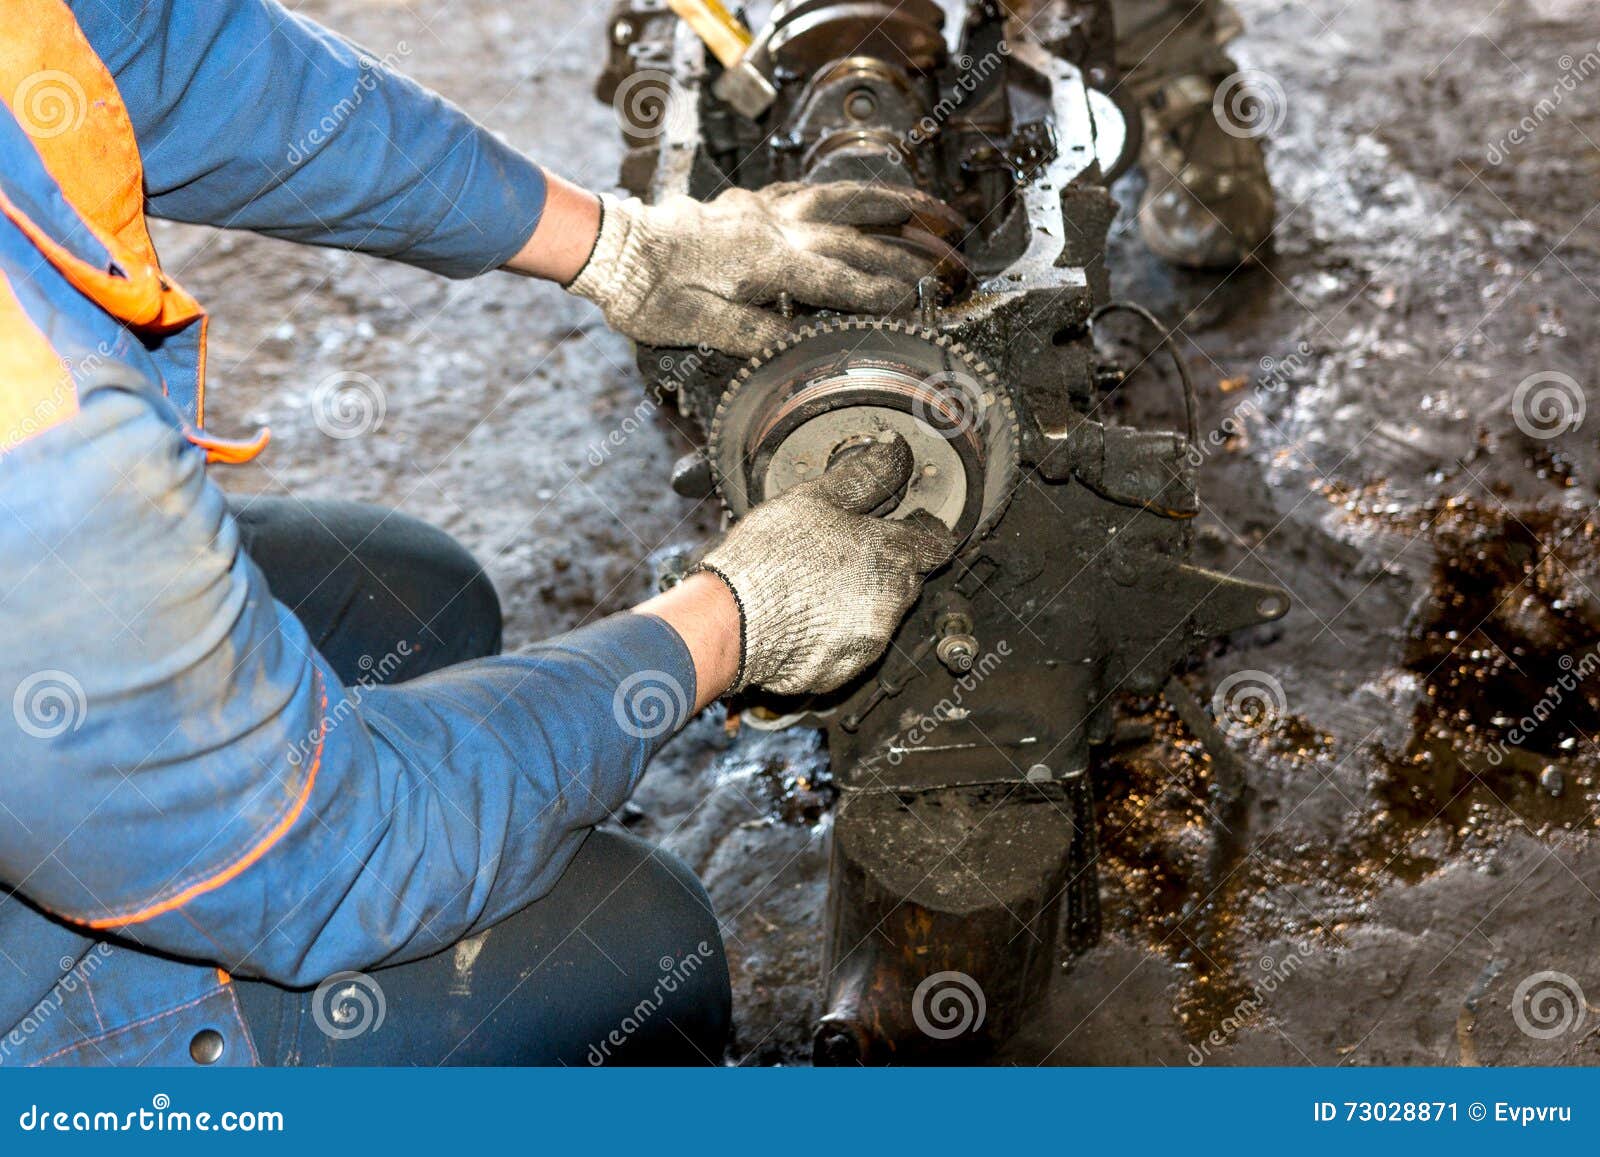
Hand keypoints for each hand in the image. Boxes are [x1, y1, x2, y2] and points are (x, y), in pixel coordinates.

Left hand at [565, 182, 938, 356]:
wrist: (613, 248)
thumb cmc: (647, 293)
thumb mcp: (695, 329)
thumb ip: (751, 336)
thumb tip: (798, 344)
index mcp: (765, 263)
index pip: (838, 280)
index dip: (882, 292)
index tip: (917, 301)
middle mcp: (772, 228)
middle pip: (855, 239)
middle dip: (908, 252)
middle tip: (949, 265)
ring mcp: (763, 211)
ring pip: (840, 199)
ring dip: (890, 204)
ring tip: (930, 208)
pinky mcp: (749, 203)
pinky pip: (808, 190)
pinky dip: (842, 194)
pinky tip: (859, 198)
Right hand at [691, 437, 954, 694]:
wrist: (727, 622)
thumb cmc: (766, 559)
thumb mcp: (815, 499)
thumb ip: (864, 475)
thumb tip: (894, 450)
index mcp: (892, 558)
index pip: (937, 542)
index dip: (924, 528)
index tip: (910, 522)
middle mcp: (890, 605)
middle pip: (907, 579)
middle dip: (884, 563)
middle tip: (845, 548)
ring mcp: (868, 643)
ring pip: (880, 613)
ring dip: (860, 598)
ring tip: (815, 582)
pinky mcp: (842, 672)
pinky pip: (851, 646)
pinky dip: (835, 630)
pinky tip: (805, 613)